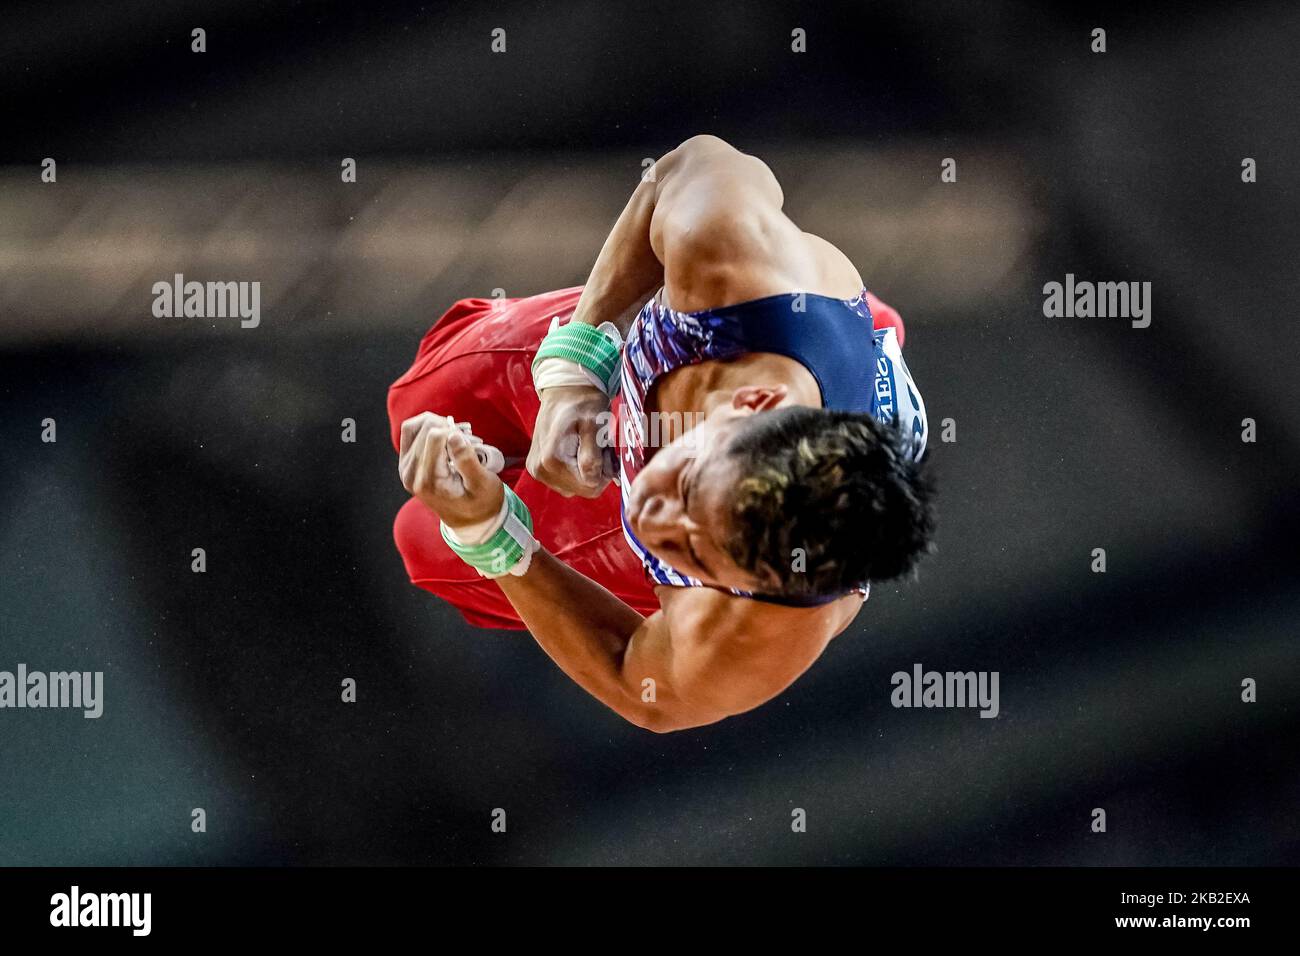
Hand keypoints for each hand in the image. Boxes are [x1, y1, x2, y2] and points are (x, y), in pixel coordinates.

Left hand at [398, 412, 503, 530]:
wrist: (470, 521)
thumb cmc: (480, 503)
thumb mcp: (483, 485)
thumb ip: (467, 461)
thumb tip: (454, 435)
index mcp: (428, 481)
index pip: (434, 436)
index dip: (456, 432)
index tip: (472, 442)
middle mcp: (410, 475)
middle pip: (424, 428)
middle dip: (448, 427)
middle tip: (469, 439)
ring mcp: (405, 469)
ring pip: (414, 427)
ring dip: (438, 424)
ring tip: (457, 436)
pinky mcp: (406, 463)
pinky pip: (411, 432)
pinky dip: (428, 427)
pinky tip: (446, 436)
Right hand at [526, 385, 616, 497]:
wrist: (564, 390)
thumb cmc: (582, 404)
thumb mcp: (594, 425)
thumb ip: (592, 456)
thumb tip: (592, 481)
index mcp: (553, 460)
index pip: (591, 487)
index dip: (605, 471)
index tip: (604, 451)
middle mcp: (540, 470)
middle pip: (583, 489)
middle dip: (596, 472)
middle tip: (598, 448)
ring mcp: (537, 471)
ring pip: (576, 487)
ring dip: (586, 471)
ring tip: (587, 447)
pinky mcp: (537, 469)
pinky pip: (566, 482)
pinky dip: (576, 471)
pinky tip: (576, 451)